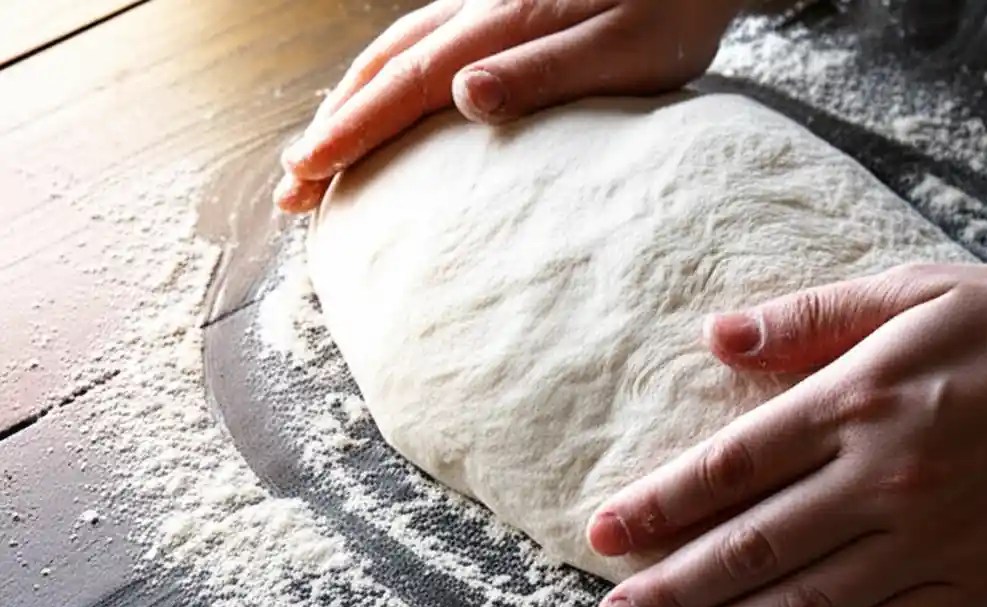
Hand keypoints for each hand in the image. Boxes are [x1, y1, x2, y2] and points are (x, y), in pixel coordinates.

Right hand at [274, 0, 742, 212]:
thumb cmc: (672, 8)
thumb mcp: (624, 49)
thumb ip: (547, 72)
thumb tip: (465, 95)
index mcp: (502, 28)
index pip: (408, 86)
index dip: (352, 131)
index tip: (305, 174)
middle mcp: (480, 10)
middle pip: (385, 70)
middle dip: (333, 127)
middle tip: (290, 184)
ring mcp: (486, 3)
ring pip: (396, 51)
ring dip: (350, 101)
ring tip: (317, 149)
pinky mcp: (502, 5)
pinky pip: (421, 40)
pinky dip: (386, 75)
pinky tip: (384, 95)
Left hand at [586, 263, 986, 606]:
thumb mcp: (911, 290)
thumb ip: (809, 316)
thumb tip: (715, 335)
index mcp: (859, 401)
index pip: (730, 465)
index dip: (657, 504)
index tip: (602, 532)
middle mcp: (883, 479)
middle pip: (750, 548)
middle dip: (669, 588)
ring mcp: (929, 541)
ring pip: (801, 605)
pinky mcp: (972, 585)